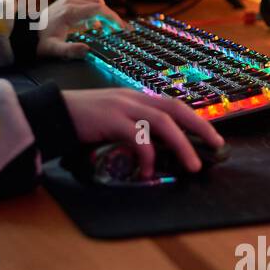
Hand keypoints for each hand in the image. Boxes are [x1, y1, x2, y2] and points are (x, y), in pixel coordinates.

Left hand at [35, 0, 128, 59]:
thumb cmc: (40, 42)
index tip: (121, 27)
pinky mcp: (67, 2)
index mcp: (70, 12)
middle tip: (116, 31)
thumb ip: (70, 50)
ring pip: (94, 0)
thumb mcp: (54, 49)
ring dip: (102, 13)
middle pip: (99, 3)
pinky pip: (87, 2)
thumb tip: (87, 50)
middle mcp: (70, 2)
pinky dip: (94, 11)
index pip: (98, 9)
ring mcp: (68, 0)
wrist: (25, 33)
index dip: (113, 18)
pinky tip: (92, 25)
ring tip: (105, 29)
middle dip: (110, 16)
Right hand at [61, 88, 224, 176]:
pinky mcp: (111, 119)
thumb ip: (131, 128)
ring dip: (182, 144)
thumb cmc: (79, 120)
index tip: (210, 135)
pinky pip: (138, 137)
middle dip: (200, 126)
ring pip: (163, 122)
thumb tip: (152, 149)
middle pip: (175, 108)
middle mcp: (132, 98)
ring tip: (192, 165)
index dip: (194, 118)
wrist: (51, 113)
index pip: (171, 104)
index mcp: (134, 97)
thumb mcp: (110, 119)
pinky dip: (147, 156)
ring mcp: (122, 107)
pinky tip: (147, 171)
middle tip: (217, 145)